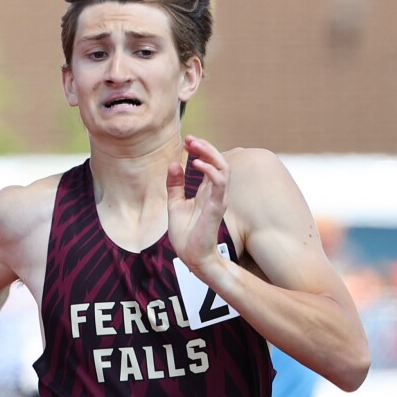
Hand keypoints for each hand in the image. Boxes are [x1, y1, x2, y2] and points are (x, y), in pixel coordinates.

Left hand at [166, 135, 228, 275]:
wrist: (191, 257)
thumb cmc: (186, 235)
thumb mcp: (175, 204)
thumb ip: (175, 185)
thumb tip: (173, 164)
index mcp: (206, 191)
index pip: (208, 163)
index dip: (199, 150)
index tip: (186, 142)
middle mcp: (215, 192)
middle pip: (218, 161)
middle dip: (205, 147)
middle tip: (190, 139)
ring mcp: (218, 198)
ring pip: (223, 168)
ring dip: (209, 154)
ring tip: (194, 146)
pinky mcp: (217, 206)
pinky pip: (219, 183)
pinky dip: (210, 171)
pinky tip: (196, 164)